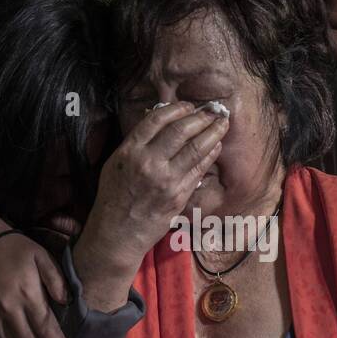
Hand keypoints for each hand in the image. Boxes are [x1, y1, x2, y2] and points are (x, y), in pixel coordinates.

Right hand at [78, 101, 228, 274]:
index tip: (188, 106)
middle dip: (201, 117)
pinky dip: (210, 154)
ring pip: (196, 148)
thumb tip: (160, 120)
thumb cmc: (114, 196)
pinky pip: (199, 169)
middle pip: (181, 130)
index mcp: (130, 151)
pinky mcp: (179, 195)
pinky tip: (216, 146)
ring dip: (212, 132)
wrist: (117, 232)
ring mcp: (166, 180)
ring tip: (221, 124)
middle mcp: (148, 163)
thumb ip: (137, 141)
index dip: (177, 108)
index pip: (157, 119)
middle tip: (212, 111)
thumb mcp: (117, 162)